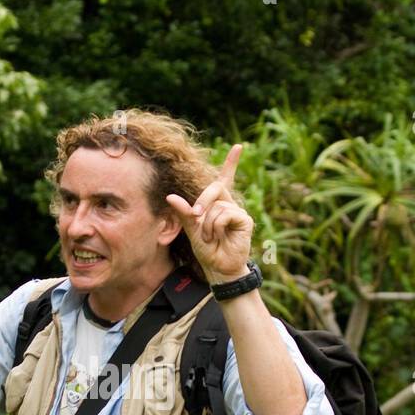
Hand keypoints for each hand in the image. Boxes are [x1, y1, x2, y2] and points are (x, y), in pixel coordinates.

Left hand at [164, 143, 253, 282]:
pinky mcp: (244, 220)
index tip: (238, 147)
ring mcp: (238, 212)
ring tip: (210, 237)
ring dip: (207, 224)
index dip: (231, 163)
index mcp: (217, 203)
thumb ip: (184, 212)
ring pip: (216, 205)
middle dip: (202, 200)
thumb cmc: (207, 249)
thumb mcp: (191, 229)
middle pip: (214, 187)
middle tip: (196, 216)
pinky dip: (216, 226)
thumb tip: (170, 196)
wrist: (218, 267)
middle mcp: (229, 204)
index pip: (224, 179)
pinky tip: (219, 236)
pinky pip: (225, 214)